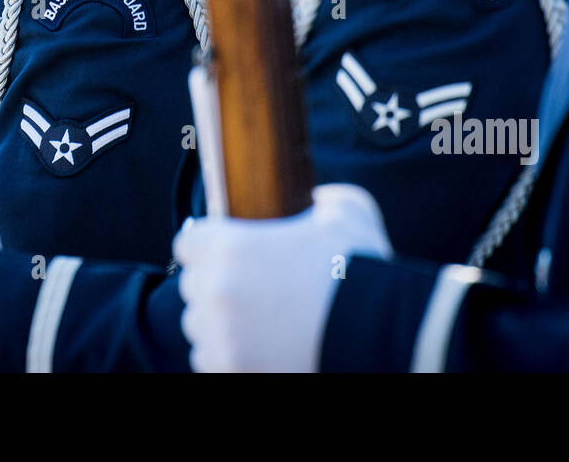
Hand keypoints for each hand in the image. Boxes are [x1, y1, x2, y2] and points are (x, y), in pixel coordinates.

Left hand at [174, 183, 391, 371]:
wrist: (380, 329)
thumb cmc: (360, 266)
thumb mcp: (346, 210)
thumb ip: (322, 199)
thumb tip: (316, 200)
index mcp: (229, 246)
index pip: (187, 243)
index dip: (205, 246)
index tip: (222, 253)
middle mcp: (216, 290)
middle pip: (192, 288)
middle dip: (215, 287)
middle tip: (248, 291)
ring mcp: (222, 335)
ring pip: (199, 328)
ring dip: (218, 324)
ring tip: (253, 324)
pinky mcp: (232, 370)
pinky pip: (209, 362)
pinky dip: (227, 357)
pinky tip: (254, 350)